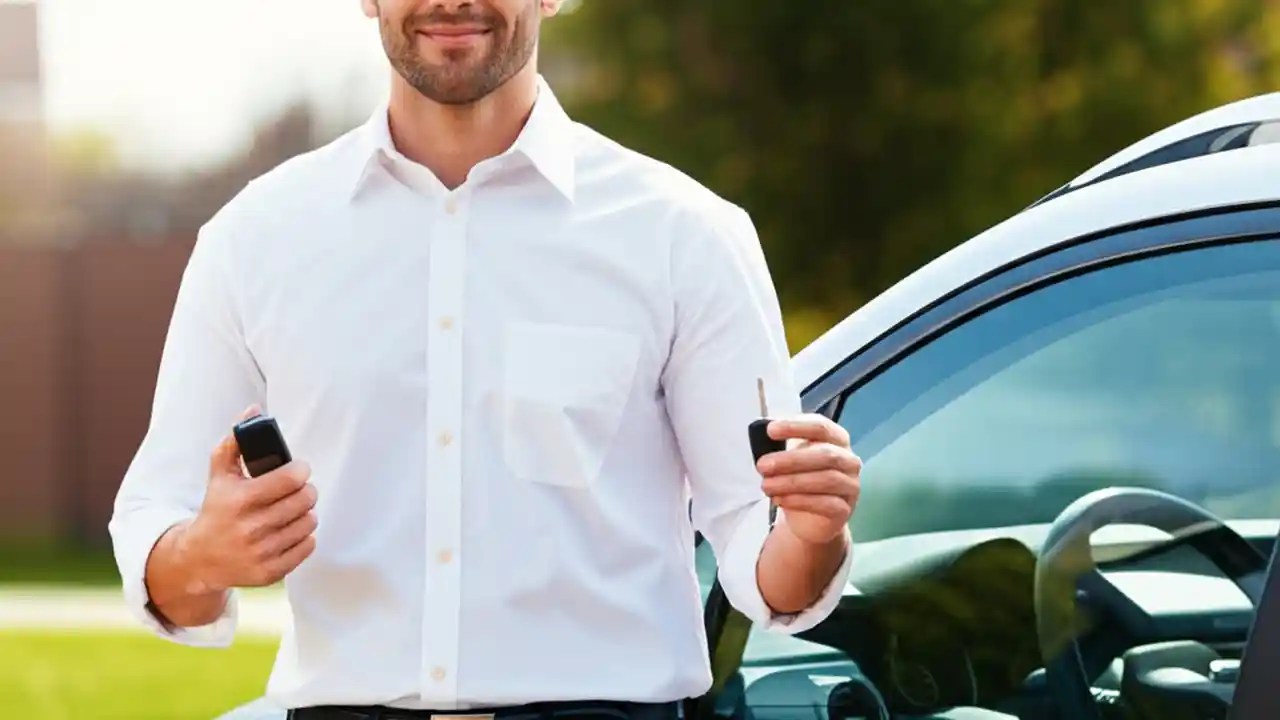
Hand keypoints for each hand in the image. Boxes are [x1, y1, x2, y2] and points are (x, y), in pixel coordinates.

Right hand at [179, 406, 317, 593]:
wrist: (200, 558)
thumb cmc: (216, 509)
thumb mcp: (219, 474)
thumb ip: (236, 441)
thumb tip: (254, 410)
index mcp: (240, 501)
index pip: (291, 479)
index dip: (301, 470)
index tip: (299, 470)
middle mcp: (251, 529)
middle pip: (304, 500)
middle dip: (306, 491)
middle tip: (300, 489)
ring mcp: (261, 553)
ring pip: (309, 522)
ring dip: (306, 513)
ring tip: (295, 509)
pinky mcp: (270, 572)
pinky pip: (308, 546)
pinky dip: (305, 536)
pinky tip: (293, 529)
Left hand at [756, 414, 860, 545]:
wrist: (809, 518)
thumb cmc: (801, 478)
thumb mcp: (791, 458)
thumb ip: (782, 445)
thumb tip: (762, 435)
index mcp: (837, 439)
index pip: (821, 427)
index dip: (796, 427)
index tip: (770, 430)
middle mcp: (849, 460)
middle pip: (825, 454)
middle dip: (790, 460)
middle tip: (763, 465)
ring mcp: (851, 486)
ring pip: (826, 479)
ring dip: (791, 482)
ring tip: (766, 486)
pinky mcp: (845, 510)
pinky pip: (827, 504)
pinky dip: (800, 501)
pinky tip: (779, 499)